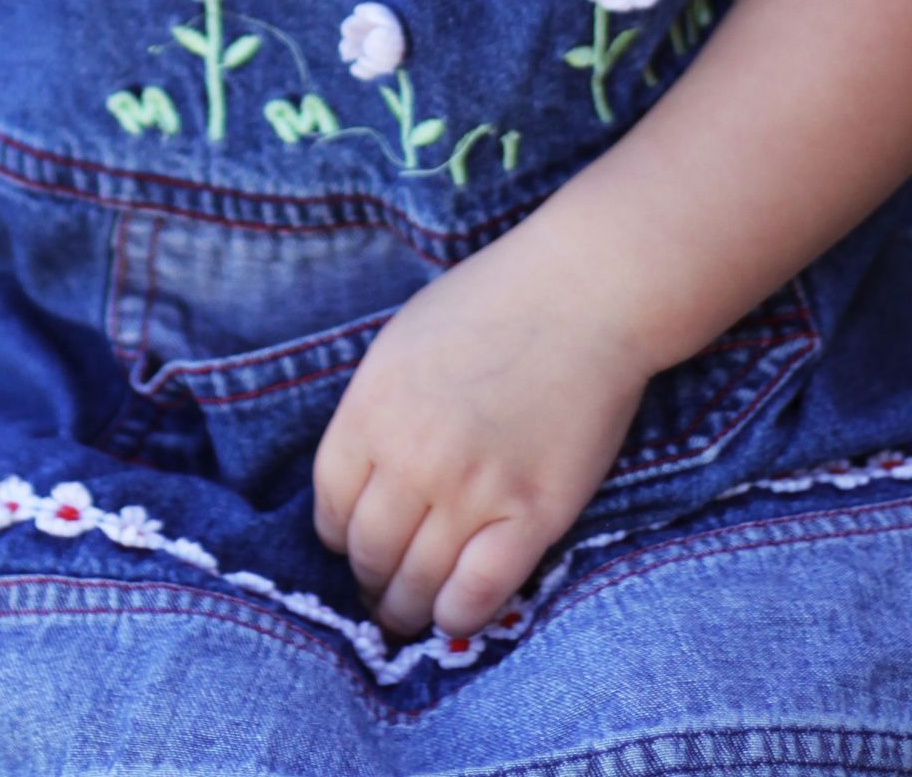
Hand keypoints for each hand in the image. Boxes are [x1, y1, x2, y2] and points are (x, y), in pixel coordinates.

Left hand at [311, 224, 651, 644]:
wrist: (582, 294)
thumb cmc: (490, 304)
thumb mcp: (401, 345)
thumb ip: (373, 412)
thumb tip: (360, 480)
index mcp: (370, 410)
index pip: (329, 508)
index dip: (338, 538)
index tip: (353, 545)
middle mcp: (411, 458)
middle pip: (369, 554)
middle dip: (371, 581)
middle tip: (382, 590)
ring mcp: (471, 491)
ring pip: (417, 586)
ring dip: (408, 609)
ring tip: (412, 612)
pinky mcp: (530, 517)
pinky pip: (477, 595)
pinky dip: (458, 616)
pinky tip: (456, 611)